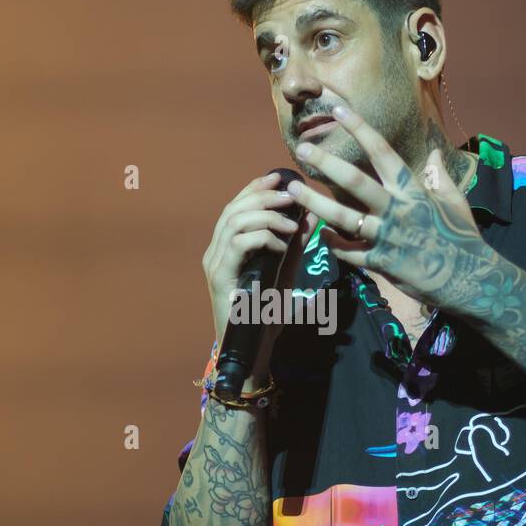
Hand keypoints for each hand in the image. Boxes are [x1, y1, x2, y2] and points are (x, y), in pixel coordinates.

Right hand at [202, 172, 318, 359]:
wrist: (253, 348)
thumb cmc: (265, 314)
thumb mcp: (285, 272)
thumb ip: (295, 246)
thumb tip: (311, 216)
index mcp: (227, 247)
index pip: (236, 206)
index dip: (255, 188)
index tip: (279, 177)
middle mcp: (215, 251)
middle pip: (233, 209)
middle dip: (263, 197)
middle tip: (290, 196)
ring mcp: (215, 263)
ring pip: (234, 222)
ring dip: (265, 216)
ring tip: (290, 222)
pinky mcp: (219, 277)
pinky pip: (238, 244)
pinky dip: (262, 238)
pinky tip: (280, 244)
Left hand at [285, 105, 494, 312]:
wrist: (470, 279)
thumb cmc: (462, 238)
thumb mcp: (454, 202)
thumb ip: (438, 177)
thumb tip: (434, 152)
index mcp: (414, 191)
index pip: (383, 153)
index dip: (361, 129)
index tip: (340, 111)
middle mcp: (398, 210)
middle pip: (356, 182)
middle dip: (327, 163)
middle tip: (302, 150)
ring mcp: (388, 237)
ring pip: (344, 218)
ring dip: (316, 203)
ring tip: (293, 191)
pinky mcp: (382, 263)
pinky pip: (350, 251)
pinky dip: (333, 243)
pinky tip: (320, 234)